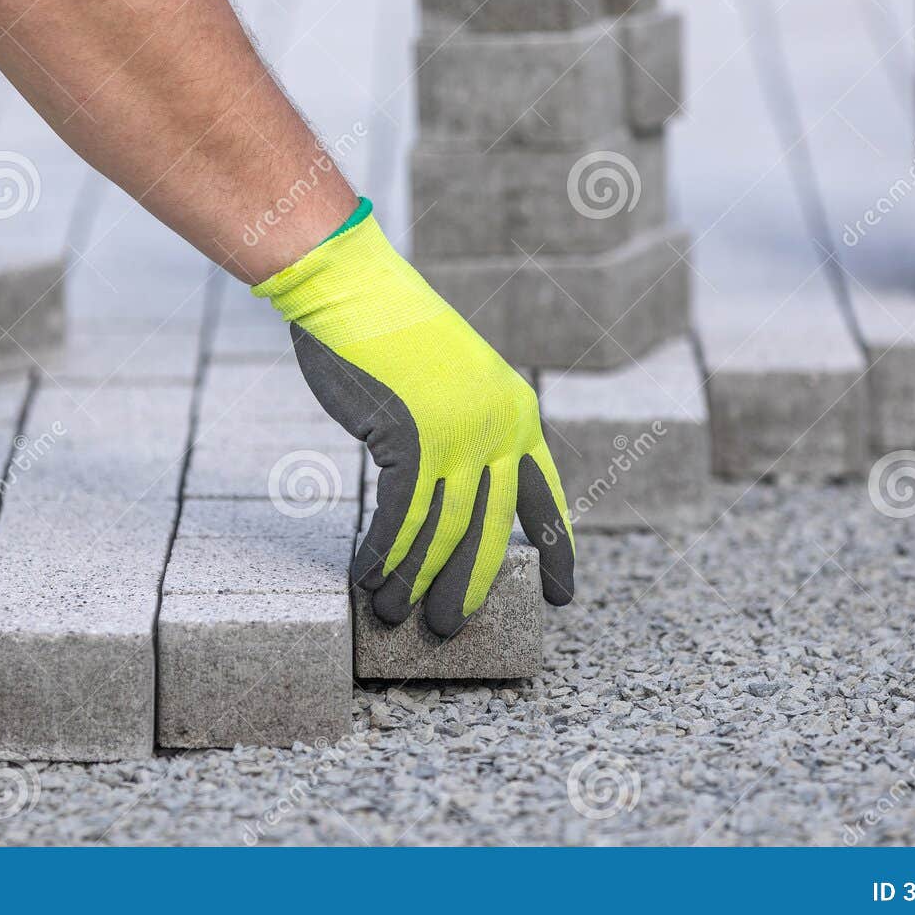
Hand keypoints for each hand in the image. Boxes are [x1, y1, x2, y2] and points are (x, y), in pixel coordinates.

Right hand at [253, 209, 574, 635]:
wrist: (352, 286)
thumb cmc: (390, 332)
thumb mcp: (451, 382)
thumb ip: (467, 430)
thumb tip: (458, 495)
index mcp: (519, 412)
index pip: (545, 496)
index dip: (555, 549)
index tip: (562, 597)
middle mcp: (500, 426)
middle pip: (491, 528)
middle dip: (469, 585)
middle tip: (449, 628)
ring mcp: (459, 433)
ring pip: (443, 531)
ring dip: (414, 579)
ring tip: (393, 615)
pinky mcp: (413, 437)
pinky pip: (402, 516)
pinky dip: (383, 553)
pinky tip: (366, 577)